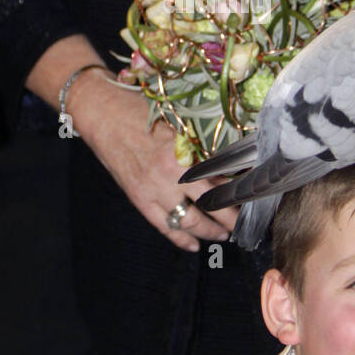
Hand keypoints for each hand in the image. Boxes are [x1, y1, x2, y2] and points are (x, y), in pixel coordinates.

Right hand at [73, 71, 238, 251]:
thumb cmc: (139, 109)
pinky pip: (163, 226)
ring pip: (189, 221)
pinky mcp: (139, 199)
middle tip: (244, 221)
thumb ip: (199, 144)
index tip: (251, 193)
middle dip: (231, 217)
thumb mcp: (177, 122)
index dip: (238, 189)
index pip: (221, 177)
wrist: (102, 113)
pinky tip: (194, 245)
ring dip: (210, 231)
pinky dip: (180, 240)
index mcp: (186, 149)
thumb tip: (227, 161)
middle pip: (211, 204)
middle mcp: (172, 173)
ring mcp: (154, 189)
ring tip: (223, 234)